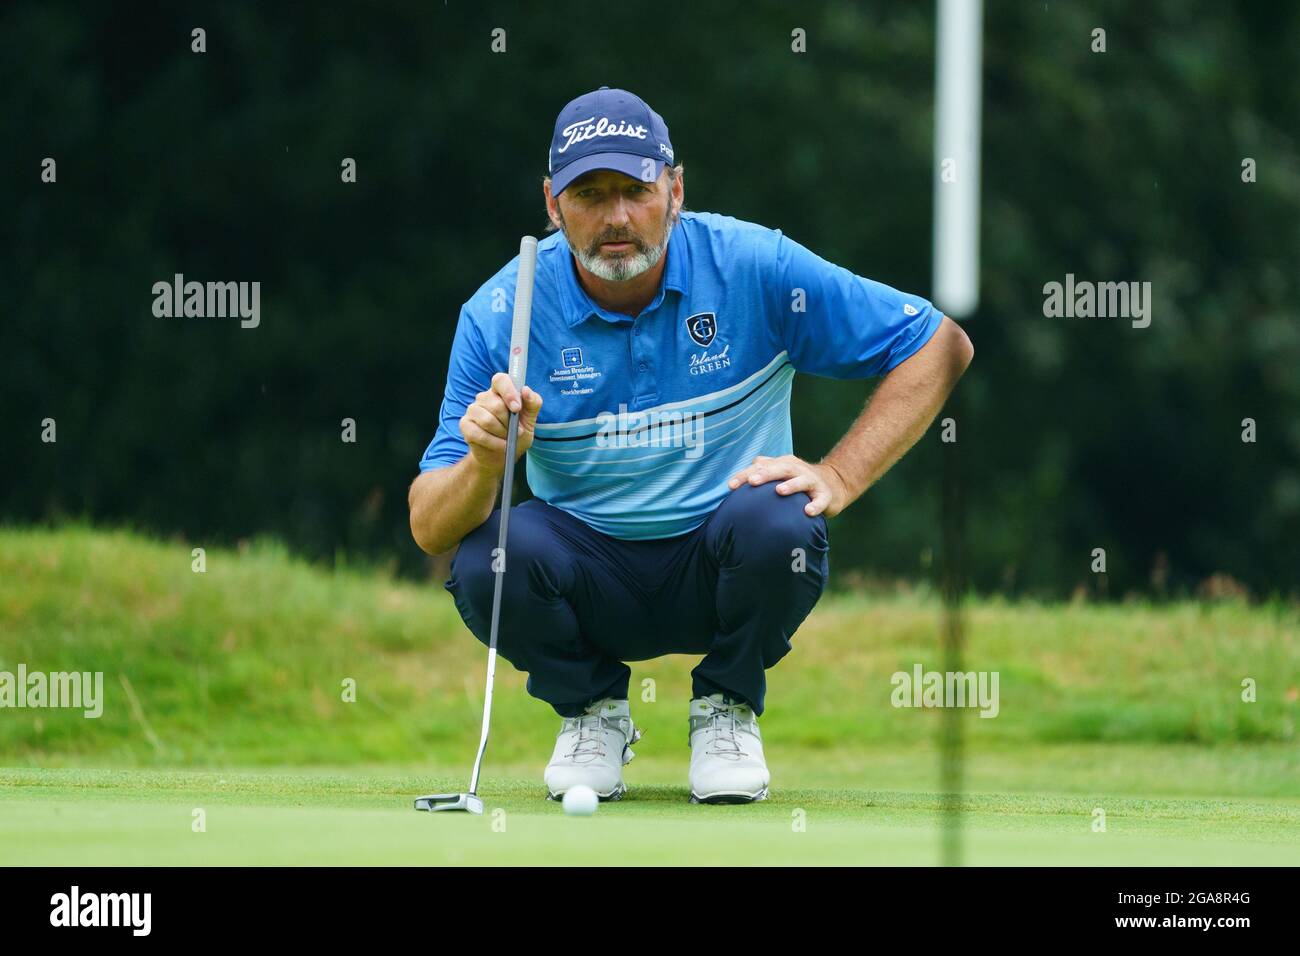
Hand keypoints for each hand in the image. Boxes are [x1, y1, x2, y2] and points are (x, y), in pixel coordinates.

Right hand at [459, 372, 543, 476]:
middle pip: (496, 405)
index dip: (509, 392)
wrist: (502, 456)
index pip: (500, 380)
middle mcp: (484, 398)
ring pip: (487, 420)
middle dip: (510, 423)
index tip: (517, 408)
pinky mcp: (465, 424)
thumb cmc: (516, 435)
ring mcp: (472, 410)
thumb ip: (533, 403)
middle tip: (517, 431)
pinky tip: (501, 446)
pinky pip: (479, 433)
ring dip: (502, 433)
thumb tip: (526, 390)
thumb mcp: (530, 420)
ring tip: (507, 439)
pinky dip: (494, 442)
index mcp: (500, 391)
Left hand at [727, 454, 849, 516]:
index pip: (762, 467)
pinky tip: (808, 511)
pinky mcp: (825, 495)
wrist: (834, 483)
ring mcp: (812, 481)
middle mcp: (797, 469)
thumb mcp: (781, 472)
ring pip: (802, 481)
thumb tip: (736, 479)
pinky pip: (820, 500)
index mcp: (783, 464)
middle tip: (753, 481)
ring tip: (779, 491)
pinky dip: (815, 505)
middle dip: (766, 474)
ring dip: (791, 485)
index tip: (731, 486)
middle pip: (781, 469)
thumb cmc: (799, 479)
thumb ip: (761, 471)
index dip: (746, 475)